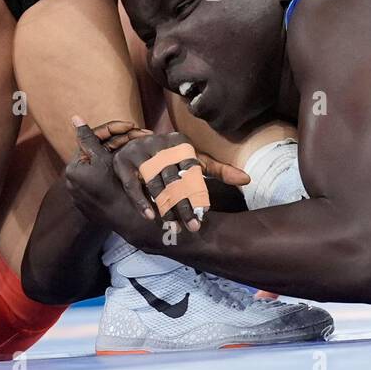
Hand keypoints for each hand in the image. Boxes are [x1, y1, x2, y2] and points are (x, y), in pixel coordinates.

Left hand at [64, 117, 158, 245]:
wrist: (130, 221)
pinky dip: (115, 171)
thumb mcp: (105, 158)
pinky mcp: (92, 205)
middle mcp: (72, 183)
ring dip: (119, 155)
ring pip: (102, 167)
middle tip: (140, 136)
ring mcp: (82, 196)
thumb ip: (89, 137)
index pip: (92, 141)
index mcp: (73, 170)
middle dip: (119, 143)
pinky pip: (102, 182)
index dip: (113, 130)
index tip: (132, 126)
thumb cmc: (119, 187)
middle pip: (97, 154)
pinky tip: (132, 164)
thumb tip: (74, 117)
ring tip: (139, 148)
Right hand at [112, 130, 249, 233]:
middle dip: (183, 205)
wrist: (133, 143)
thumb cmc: (170, 157)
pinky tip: (149, 216)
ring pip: (155, 183)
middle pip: (175, 179)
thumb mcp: (194, 160)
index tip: (204, 215)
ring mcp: (140, 151)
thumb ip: (218, 170)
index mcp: (181, 142)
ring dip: (164, 206)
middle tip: (191, 227)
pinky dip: (141, 201)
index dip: (198, 193)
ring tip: (173, 225)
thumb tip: (247, 179)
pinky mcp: (123, 162)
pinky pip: (132, 185)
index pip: (192, 170)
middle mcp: (160, 144)